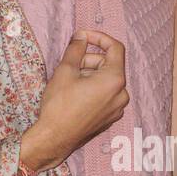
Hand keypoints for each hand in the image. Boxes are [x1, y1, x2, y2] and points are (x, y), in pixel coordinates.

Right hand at [22, 29, 128, 171]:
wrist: (54, 139)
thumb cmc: (59, 105)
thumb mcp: (65, 71)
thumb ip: (76, 49)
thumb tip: (81, 36)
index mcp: (115, 80)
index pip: (115, 48)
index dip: (99, 37)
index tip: (83, 36)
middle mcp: (122, 94)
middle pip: (109, 64)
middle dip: (89, 60)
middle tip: (69, 65)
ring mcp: (117, 108)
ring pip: (106, 80)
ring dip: (90, 75)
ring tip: (69, 83)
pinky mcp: (110, 117)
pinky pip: (106, 95)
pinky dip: (93, 89)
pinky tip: (75, 95)